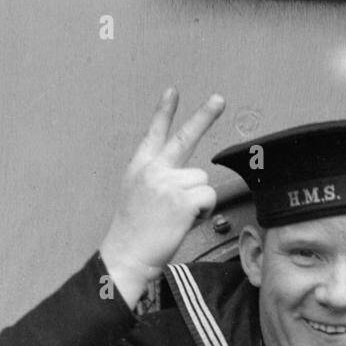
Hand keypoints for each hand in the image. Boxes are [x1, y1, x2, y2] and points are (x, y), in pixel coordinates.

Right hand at [99, 87, 224, 305]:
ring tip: (176, 216)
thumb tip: (187, 177)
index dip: (164, 111)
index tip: (172, 91)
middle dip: (204, 116)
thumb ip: (156, 178)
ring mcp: (168, 183)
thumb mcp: (136, 195)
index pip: (154, 134)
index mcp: (140, 168)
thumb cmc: (134, 232)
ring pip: (202, 181)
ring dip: (197, 200)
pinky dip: (203, 212)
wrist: (127, 255)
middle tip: (219, 99)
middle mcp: (154, 170)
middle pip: (184, 138)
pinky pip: (208, 197)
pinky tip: (184, 221)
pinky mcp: (183, 200)